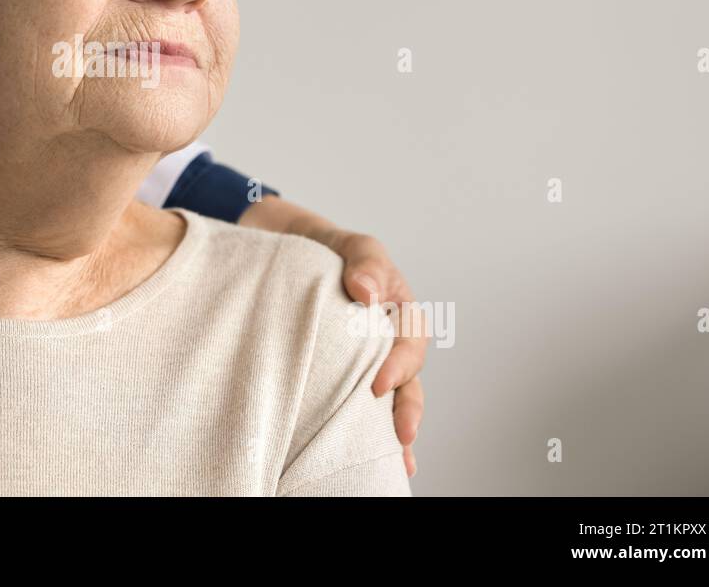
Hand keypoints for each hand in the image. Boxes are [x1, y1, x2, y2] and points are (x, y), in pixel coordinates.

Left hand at [335, 232, 426, 478]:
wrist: (297, 253)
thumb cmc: (333, 250)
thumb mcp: (354, 246)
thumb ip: (365, 264)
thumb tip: (366, 293)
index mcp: (401, 312)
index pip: (410, 343)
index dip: (400, 365)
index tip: (378, 383)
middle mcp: (389, 342)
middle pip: (409, 381)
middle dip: (408, 410)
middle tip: (403, 435)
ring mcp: (368, 360)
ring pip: (388, 398)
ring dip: (393, 430)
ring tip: (397, 463)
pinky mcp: (344, 374)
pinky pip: (358, 402)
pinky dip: (367, 430)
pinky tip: (369, 458)